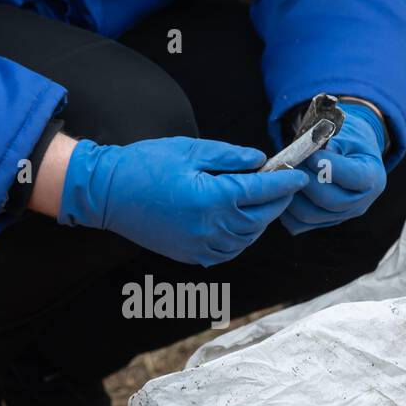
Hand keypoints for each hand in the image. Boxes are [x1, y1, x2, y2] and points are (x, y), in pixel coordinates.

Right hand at [58, 137, 309, 265]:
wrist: (106, 193)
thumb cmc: (145, 165)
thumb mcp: (190, 150)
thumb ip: (229, 156)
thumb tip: (260, 161)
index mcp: (211, 198)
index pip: (261, 192)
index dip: (284, 183)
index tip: (298, 175)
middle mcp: (209, 228)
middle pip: (259, 217)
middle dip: (277, 201)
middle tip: (284, 185)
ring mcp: (199, 245)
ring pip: (247, 238)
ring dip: (260, 221)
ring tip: (264, 202)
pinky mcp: (190, 255)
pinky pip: (228, 252)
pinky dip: (242, 238)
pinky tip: (241, 223)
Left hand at [280, 101, 386, 234]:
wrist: (349, 152)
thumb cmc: (347, 138)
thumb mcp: (345, 132)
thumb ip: (330, 142)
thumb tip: (308, 152)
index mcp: (372, 178)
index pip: (354, 178)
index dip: (330, 167)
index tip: (311, 154)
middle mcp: (360, 203)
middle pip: (331, 200)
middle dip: (307, 181)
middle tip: (292, 164)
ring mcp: (341, 216)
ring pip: (311, 215)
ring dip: (292, 195)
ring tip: (285, 176)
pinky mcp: (323, 222)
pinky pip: (299, 224)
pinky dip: (286, 210)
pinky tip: (282, 190)